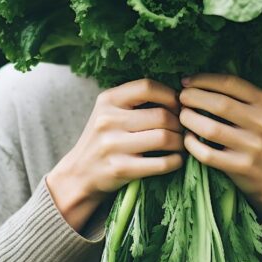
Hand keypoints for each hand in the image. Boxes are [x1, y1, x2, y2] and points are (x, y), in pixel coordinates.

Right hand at [46, 78, 184, 230]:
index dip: (169, 95)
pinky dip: (175, 161)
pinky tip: (176, 160)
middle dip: (179, 123)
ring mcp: (113, 145)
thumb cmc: (103, 139)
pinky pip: (161, 163)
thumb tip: (179, 96)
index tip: (177, 106)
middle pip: (161, 115)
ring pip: (164, 137)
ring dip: (180, 142)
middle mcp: (108, 120)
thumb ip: (135, 101)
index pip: (147, 87)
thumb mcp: (109, 112)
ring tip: (180, 144)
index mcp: (107, 100)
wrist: (79, 174)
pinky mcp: (120, 169)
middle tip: (183, 130)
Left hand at [178, 74, 261, 216]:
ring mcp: (253, 146)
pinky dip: (192, 144)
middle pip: (219, 104)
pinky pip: (207, 154)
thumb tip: (197, 76)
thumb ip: (235, 93)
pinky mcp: (241, 166)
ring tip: (182, 116)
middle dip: (192, 97)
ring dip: (189, 120)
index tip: (185, 81)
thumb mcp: (256, 110)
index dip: (203, 79)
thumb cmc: (255, 135)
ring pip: (210, 129)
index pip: (229, 82)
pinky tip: (188, 138)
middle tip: (180, 98)